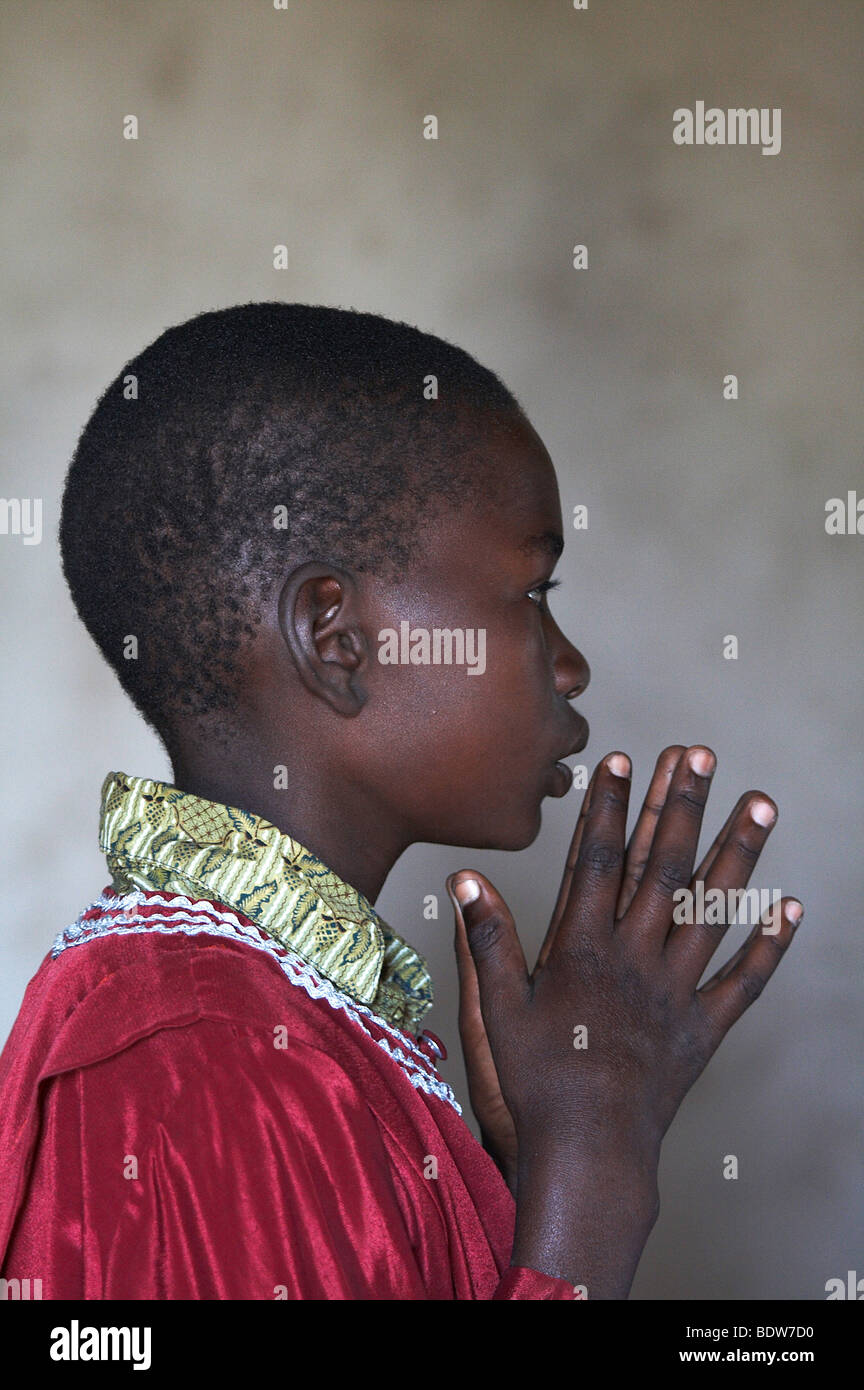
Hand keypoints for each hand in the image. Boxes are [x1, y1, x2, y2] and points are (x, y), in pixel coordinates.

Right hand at [447, 745, 801, 1287]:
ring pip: (713, 909)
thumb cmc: (534, 1082)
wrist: (588, 1153)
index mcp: (583, 948)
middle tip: (703, 754)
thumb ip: (485, 939)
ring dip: (738, 853)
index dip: (611, 806)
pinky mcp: (702, 1029)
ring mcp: (675, 991)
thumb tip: (466, 878)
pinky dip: (769, 945)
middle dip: (682, 804)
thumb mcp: (495, 1008)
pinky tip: (789, 908)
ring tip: (760, 804)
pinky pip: (743, 982)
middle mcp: (635, 958)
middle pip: (663, 867)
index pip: (599, 860)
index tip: (623, 758)